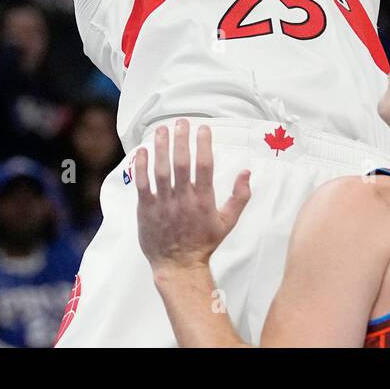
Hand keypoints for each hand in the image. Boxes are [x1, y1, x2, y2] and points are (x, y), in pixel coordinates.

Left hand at [134, 120, 251, 273]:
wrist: (178, 266)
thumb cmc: (204, 243)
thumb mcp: (228, 222)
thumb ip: (240, 196)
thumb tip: (247, 172)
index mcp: (204, 201)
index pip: (204, 166)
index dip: (203, 144)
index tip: (203, 129)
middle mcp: (183, 200)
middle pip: (181, 163)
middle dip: (181, 139)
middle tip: (181, 122)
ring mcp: (163, 204)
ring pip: (161, 170)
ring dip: (161, 147)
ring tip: (162, 129)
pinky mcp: (146, 210)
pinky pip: (142, 184)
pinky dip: (142, 166)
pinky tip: (143, 150)